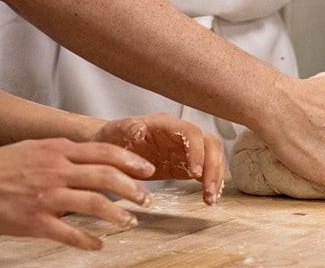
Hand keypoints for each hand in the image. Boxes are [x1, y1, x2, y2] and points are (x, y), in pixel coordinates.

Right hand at [0, 138, 154, 249]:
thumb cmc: (2, 166)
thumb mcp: (36, 148)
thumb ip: (65, 152)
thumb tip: (94, 156)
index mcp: (59, 151)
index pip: (105, 152)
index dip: (131, 160)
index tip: (148, 170)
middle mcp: (56, 171)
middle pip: (106, 176)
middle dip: (133, 189)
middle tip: (147, 199)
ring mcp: (47, 197)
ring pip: (94, 204)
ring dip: (118, 215)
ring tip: (130, 221)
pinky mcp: (35, 222)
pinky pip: (69, 233)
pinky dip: (88, 240)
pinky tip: (98, 245)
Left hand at [90, 113, 224, 205]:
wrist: (109, 147)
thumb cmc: (111, 137)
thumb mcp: (114, 132)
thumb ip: (127, 129)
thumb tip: (138, 129)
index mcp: (166, 124)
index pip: (192, 133)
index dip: (198, 152)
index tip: (195, 173)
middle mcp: (181, 134)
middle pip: (210, 144)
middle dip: (213, 167)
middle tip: (209, 189)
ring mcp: (185, 149)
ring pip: (212, 158)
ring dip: (215, 177)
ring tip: (210, 199)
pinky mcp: (185, 165)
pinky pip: (205, 172)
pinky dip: (210, 184)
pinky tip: (209, 199)